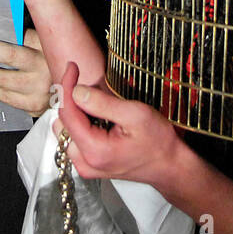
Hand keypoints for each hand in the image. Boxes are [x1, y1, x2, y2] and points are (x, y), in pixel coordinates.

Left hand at [0, 29, 50, 115]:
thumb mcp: (45, 41)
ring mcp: (40, 93)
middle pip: (6, 70)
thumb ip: (25, 35)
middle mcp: (44, 74)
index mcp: (46, 53)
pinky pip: (8, 100)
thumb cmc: (54, 58)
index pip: (12, 49)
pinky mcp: (34, 107)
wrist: (73, 86)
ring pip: (4, 86)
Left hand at [54, 62, 183, 188]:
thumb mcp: (135, 114)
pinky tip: (96, 118)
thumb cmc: (158, 141)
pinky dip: (80, 126)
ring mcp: (87, 167)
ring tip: (94, 103)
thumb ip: (102, 103)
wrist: (170, 165)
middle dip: (70, 101)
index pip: (67, 114)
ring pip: (65, 132)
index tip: (72, 67)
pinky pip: (74, 141)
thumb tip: (76, 91)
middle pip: (62, 124)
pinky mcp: (90, 166)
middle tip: (85, 84)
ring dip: (75, 114)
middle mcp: (85, 163)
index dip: (67, 86)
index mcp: (95, 150)